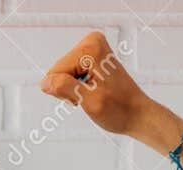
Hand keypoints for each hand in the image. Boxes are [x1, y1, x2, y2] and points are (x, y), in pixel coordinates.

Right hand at [41, 31, 182, 149]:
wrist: (137, 114)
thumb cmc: (120, 109)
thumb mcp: (89, 101)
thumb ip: (65, 87)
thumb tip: (45, 82)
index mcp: (91, 48)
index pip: (56, 72)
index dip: (66, 91)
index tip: (86, 96)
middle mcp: (91, 42)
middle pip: (58, 70)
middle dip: (69, 89)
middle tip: (90, 96)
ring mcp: (92, 47)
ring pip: (61, 74)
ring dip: (73, 89)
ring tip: (93, 94)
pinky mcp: (91, 56)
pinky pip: (69, 73)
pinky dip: (77, 86)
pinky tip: (92, 90)